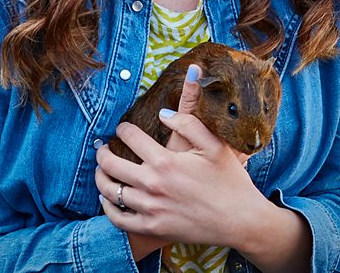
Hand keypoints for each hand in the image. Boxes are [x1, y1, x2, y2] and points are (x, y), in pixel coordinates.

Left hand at [95, 65, 260, 257]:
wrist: (239, 220)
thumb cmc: (229, 181)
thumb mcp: (215, 145)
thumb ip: (188, 123)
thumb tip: (163, 112)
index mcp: (166, 161)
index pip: (131, 137)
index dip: (122, 129)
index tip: (121, 128)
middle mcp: (152, 185)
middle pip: (111, 164)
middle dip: (102, 152)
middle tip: (102, 147)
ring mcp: (149, 209)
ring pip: (110, 191)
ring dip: (100, 177)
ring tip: (101, 170)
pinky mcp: (151, 228)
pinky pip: (118, 218)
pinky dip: (107, 207)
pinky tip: (108, 199)